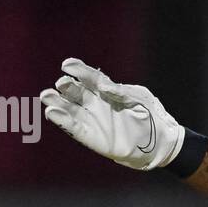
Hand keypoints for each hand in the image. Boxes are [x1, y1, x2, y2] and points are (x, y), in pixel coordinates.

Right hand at [40, 58, 184, 170]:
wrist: (161, 141)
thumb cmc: (151, 116)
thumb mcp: (139, 97)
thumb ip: (120, 91)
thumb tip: (103, 85)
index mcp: (107, 91)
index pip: (90, 78)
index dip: (78, 70)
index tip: (67, 65)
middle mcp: (97, 104)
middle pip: (76, 92)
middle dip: (66, 87)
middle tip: (60, 83)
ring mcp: (94, 121)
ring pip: (70, 110)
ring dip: (57, 103)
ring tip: (46, 96)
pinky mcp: (93, 138)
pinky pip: (75, 128)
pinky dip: (63, 121)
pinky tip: (52, 113)